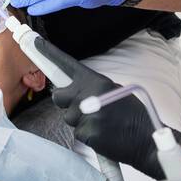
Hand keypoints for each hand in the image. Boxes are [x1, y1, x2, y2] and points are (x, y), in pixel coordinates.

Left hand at [33, 36, 180, 180]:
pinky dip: (88, 136)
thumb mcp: (116, 91)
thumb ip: (94, 88)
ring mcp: (87, 114)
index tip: (34, 42)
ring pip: (69, 118)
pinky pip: (78, 134)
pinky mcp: (88, 133)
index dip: (49, 54)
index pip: (68, 64)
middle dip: (68, 103)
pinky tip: (104, 136)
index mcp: (96, 81)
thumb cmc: (133, 115)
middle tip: (84, 109)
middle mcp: (89, 94)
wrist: (147, 138)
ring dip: (81, 122)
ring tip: (102, 124)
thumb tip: (79, 90)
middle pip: (59, 97)